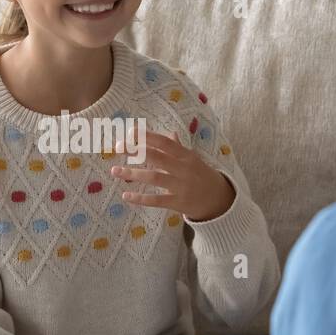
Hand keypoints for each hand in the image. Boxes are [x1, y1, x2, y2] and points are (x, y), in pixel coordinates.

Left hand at [111, 129, 234, 222]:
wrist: (220, 201)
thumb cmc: (203, 176)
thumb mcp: (193, 160)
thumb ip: (179, 148)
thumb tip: (169, 133)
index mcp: (186, 156)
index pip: (165, 143)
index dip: (147, 136)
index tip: (130, 131)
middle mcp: (183, 169)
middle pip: (157, 157)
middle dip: (136, 151)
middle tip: (118, 147)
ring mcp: (181, 186)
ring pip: (154, 177)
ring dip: (133, 174)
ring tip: (115, 171)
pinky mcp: (178, 203)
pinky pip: (156, 200)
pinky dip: (140, 198)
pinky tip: (126, 195)